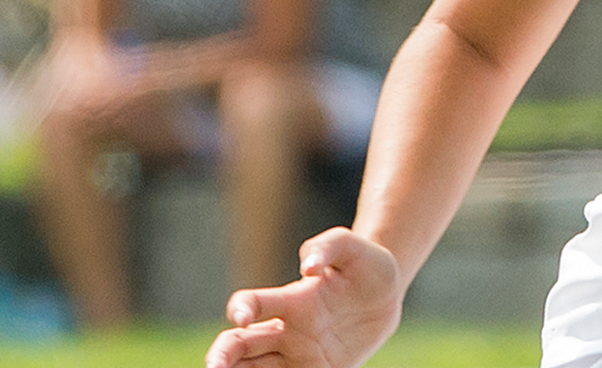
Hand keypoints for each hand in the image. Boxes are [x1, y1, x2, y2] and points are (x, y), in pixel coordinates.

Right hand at [204, 227, 401, 367]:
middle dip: (222, 355)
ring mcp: (297, 354)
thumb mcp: (354, 247)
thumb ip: (329, 245)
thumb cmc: (365, 265)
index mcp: (291, 299)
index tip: (242, 318)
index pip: (253, 303)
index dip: (242, 308)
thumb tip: (308, 267)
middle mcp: (286, 329)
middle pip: (239, 345)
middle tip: (214, 367)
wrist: (387, 295)